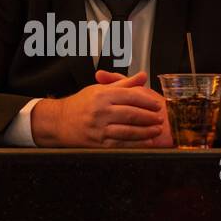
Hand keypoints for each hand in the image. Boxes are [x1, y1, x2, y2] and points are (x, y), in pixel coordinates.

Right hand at [30, 70, 169, 147]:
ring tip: (157, 130)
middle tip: (160, 118)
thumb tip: (143, 76)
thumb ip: (124, 83)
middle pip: (132, 113)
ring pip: (128, 130)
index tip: (157, 105)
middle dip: (149, 117)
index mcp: (103, 95)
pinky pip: (121, 144)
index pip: (131, 96)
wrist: (59, 121)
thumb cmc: (81, 104)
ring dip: (146, 131)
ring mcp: (99, 128)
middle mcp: (101, 111)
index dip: (147, 101)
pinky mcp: (99, 142)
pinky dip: (136, 144)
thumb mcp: (100, 89)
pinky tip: (146, 142)